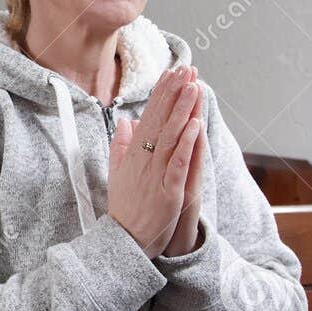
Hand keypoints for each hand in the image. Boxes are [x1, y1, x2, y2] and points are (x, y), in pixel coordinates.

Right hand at [107, 64, 201, 257]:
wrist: (126, 242)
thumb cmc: (125, 209)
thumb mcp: (117, 173)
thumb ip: (120, 146)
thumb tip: (125, 123)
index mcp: (133, 156)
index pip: (148, 117)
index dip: (161, 94)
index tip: (170, 73)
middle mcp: (143, 161)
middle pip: (159, 121)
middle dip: (173, 93)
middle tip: (184, 68)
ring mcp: (156, 175)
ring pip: (169, 137)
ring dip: (181, 110)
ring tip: (192, 86)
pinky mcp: (168, 191)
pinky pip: (177, 163)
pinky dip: (185, 144)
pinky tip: (193, 125)